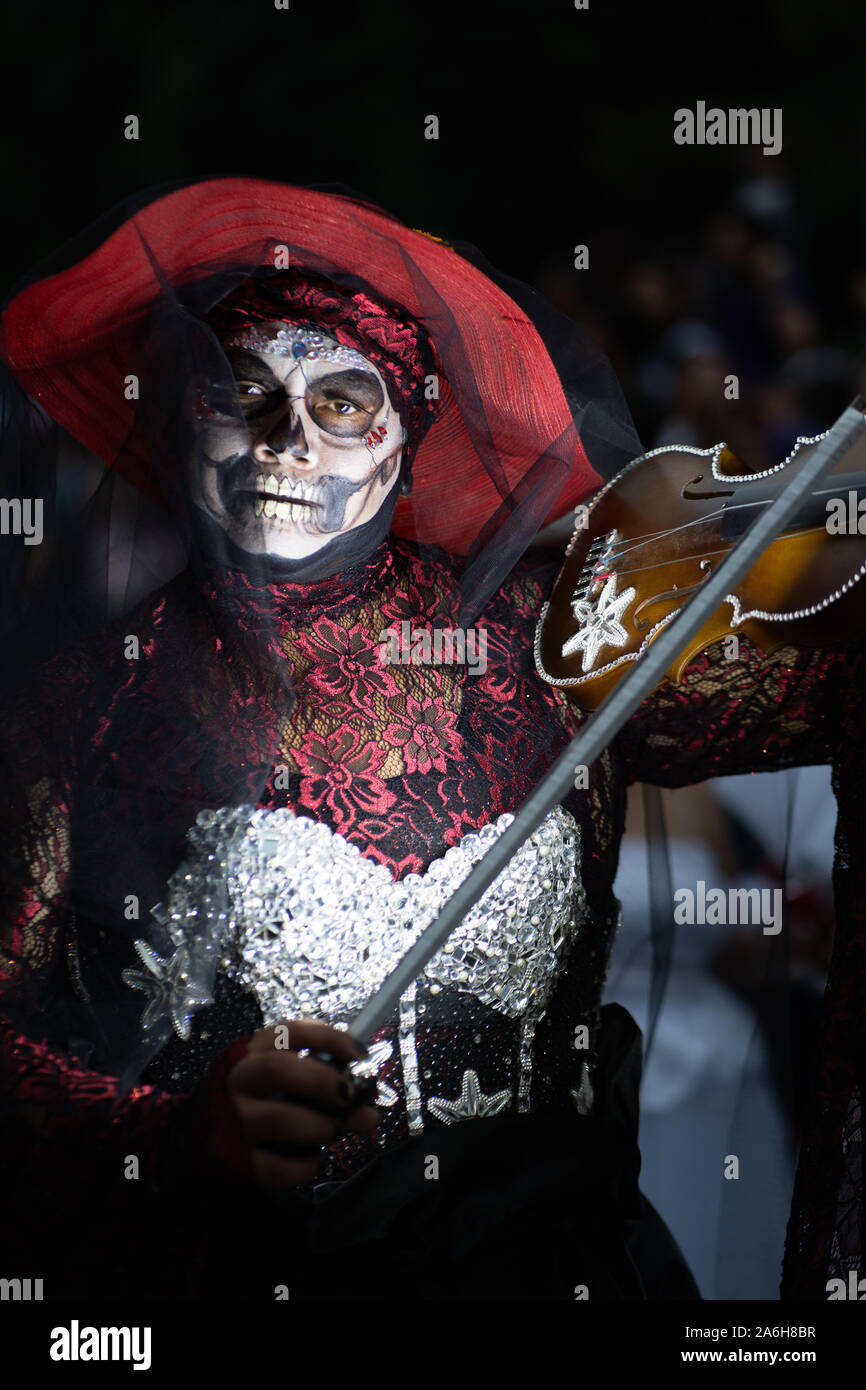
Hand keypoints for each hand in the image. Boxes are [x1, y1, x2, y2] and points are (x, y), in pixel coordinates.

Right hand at [226, 1018, 379, 1189]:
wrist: (204, 1131)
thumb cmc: (257, 1096)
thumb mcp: (282, 1076)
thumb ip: (324, 1084)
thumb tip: (369, 1111)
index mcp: (254, 1051)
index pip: (289, 1030)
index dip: (328, 1038)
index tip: (359, 1054)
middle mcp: (241, 1079)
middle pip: (276, 1069)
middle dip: (319, 1081)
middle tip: (348, 1095)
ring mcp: (235, 1119)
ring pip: (276, 1118)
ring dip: (318, 1126)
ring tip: (337, 1130)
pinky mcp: (237, 1157)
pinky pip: (273, 1165)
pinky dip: (303, 1165)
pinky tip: (315, 1160)